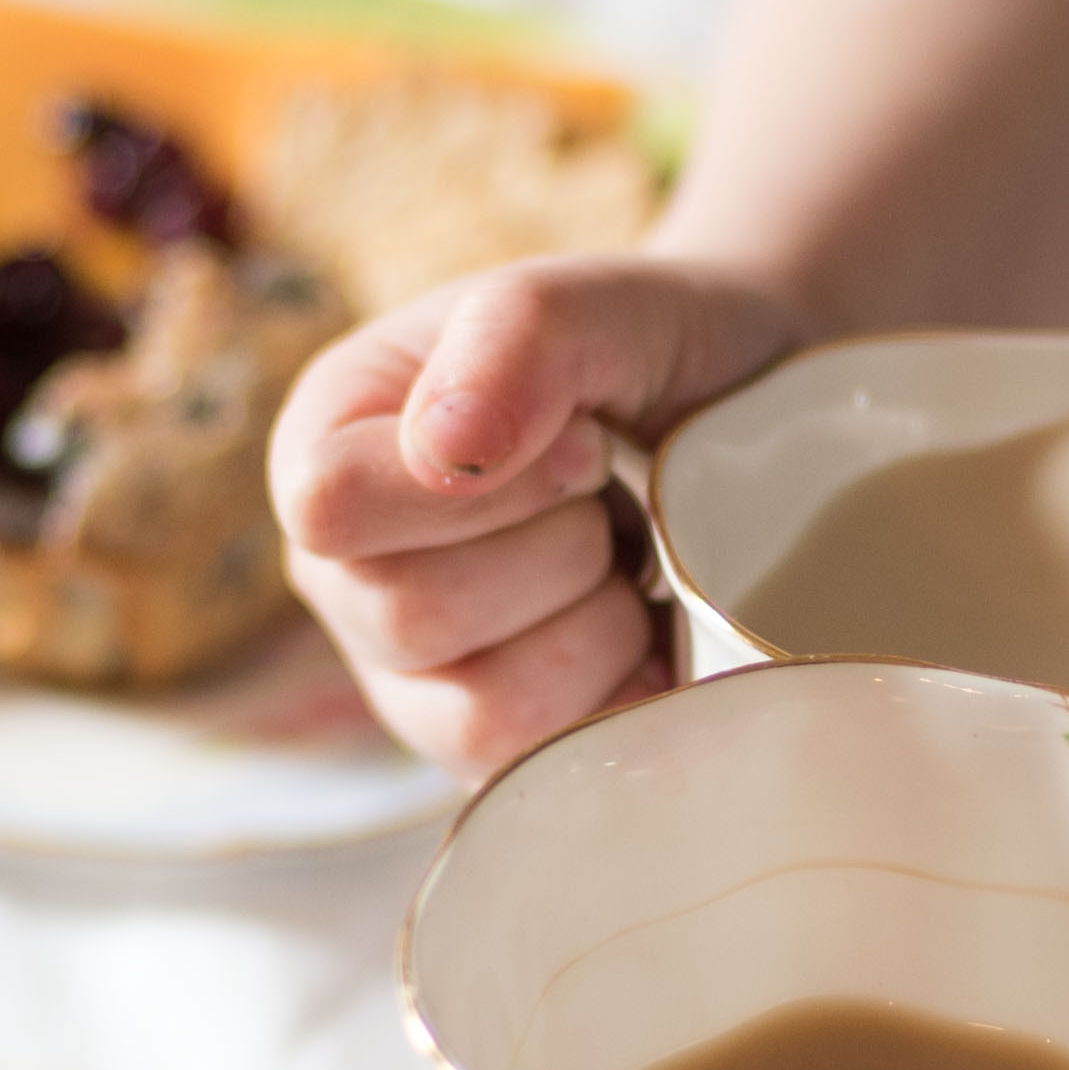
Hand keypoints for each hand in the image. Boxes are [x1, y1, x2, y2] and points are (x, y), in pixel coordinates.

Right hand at [268, 251, 804, 771]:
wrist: (743, 411)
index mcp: (325, 444)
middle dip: (557, 550)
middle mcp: (345, 574)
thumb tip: (444, 452)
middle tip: (606, 497)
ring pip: (481, 714)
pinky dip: (625, 695)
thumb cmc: (644, 348)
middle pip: (409, 618)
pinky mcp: (487, 751)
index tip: (578, 442)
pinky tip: (643, 630)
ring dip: (595, 625)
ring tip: (620, 560)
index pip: (335, 504)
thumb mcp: (593, 301)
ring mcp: (411, 680)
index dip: (483, 486)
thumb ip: (517, 340)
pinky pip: (546, 768)